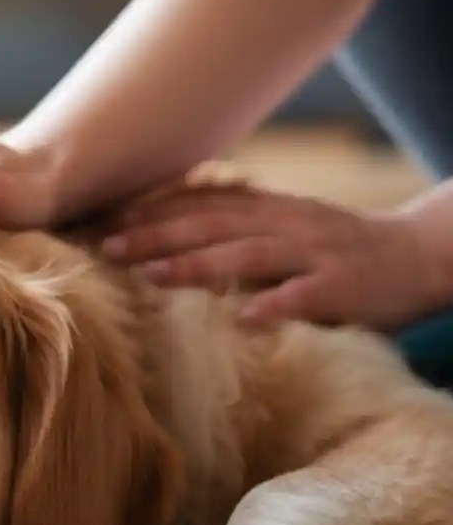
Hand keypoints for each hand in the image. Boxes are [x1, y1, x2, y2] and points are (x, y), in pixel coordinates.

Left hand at [100, 186, 452, 330]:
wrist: (419, 256)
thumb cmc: (334, 252)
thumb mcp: (282, 229)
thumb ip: (232, 230)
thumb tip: (162, 239)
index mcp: (267, 210)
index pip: (200, 204)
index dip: (151, 210)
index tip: (104, 221)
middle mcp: (285, 225)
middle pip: (212, 225)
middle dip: (157, 234)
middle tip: (108, 248)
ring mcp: (314, 255)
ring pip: (248, 255)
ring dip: (198, 263)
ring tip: (153, 274)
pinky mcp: (343, 288)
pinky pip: (305, 296)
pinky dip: (275, 306)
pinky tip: (242, 320)